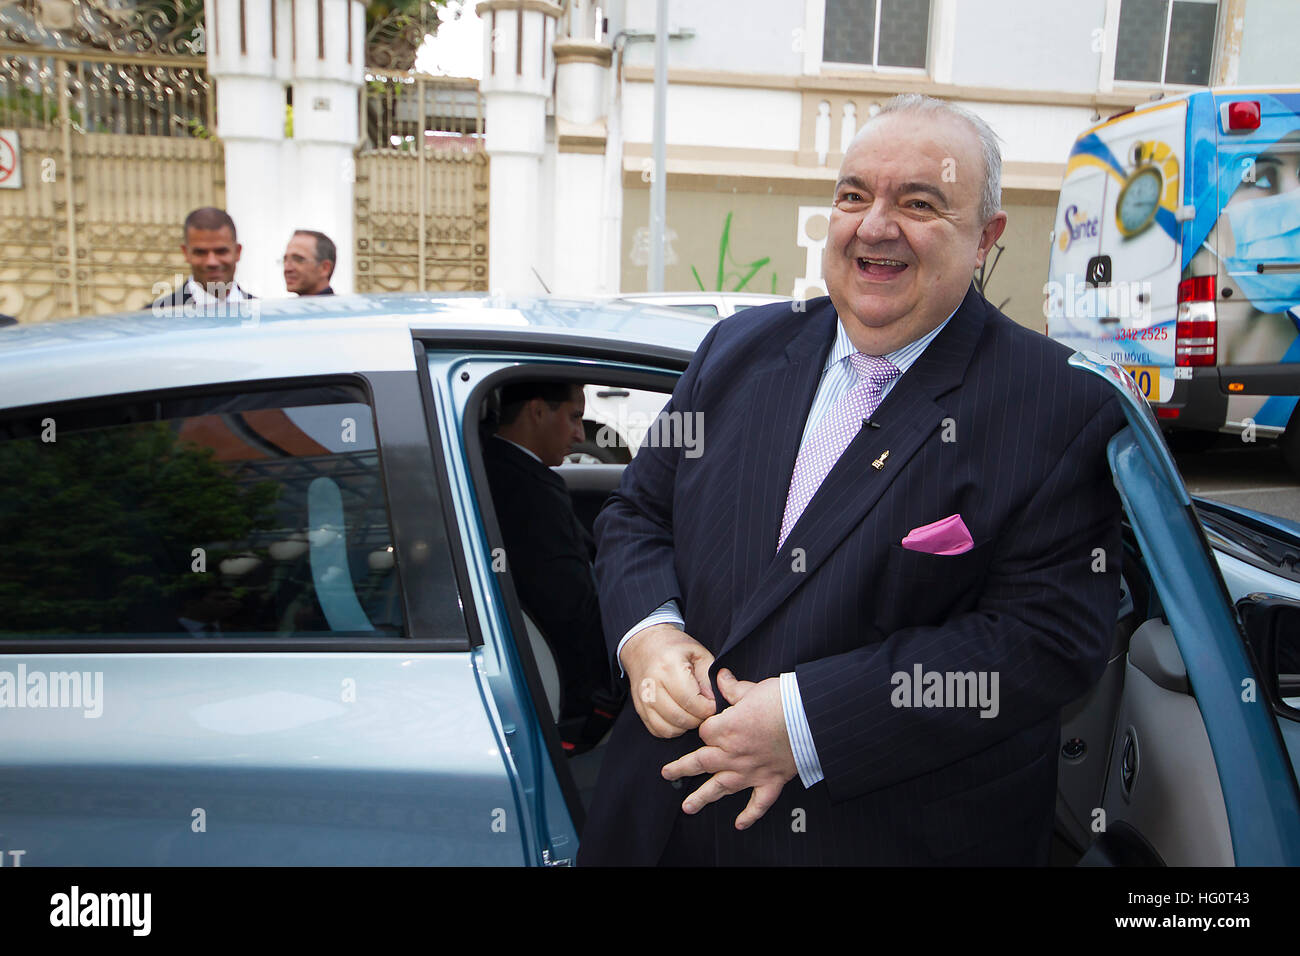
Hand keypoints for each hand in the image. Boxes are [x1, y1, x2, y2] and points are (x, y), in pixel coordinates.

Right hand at [620, 623, 715, 737]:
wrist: (643, 646)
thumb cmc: (674, 647)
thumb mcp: (698, 653)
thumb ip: (708, 677)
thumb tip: (712, 701)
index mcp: (669, 666)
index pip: (691, 701)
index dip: (707, 708)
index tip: (713, 704)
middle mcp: (652, 684)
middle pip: (680, 717)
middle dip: (698, 719)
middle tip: (705, 710)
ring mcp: (643, 698)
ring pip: (668, 728)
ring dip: (685, 726)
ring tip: (693, 713)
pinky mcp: (639, 708)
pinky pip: (658, 730)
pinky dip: (672, 729)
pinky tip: (679, 717)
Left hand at [661, 669, 796, 829]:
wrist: (810, 718)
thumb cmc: (782, 700)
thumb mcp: (753, 688)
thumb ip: (732, 687)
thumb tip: (720, 676)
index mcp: (725, 729)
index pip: (704, 731)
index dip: (706, 726)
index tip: (711, 722)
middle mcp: (732, 753)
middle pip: (700, 763)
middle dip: (681, 768)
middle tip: (667, 774)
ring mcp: (750, 771)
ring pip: (720, 787)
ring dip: (702, 798)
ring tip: (687, 807)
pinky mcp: (770, 781)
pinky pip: (757, 803)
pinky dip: (749, 815)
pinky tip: (740, 824)